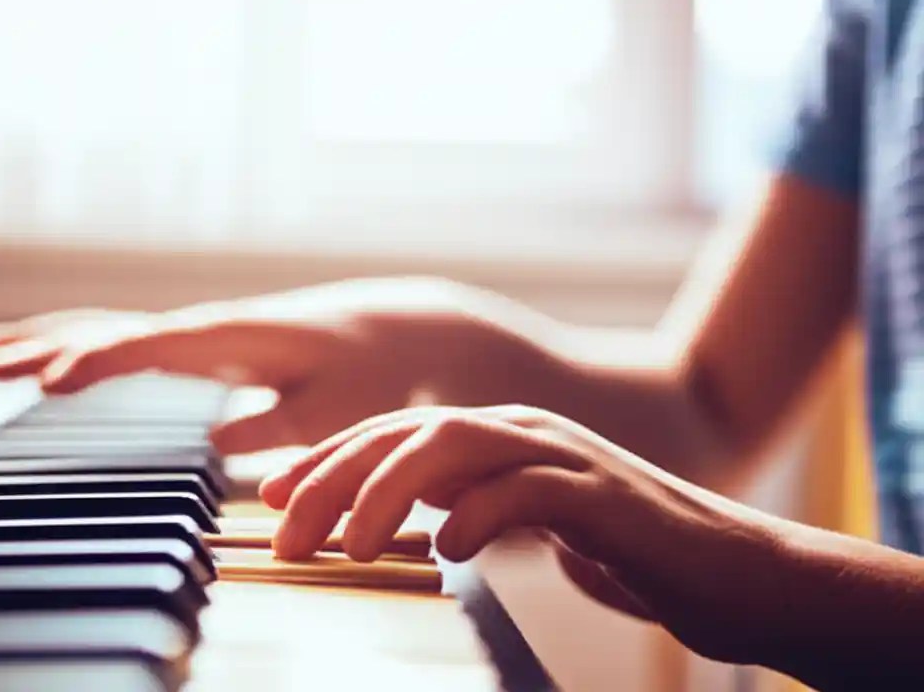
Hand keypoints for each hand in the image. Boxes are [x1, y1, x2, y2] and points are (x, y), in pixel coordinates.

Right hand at [0, 278, 571, 453]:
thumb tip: (213, 447)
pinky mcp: (198, 348)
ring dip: (38, 343)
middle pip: (104, 330)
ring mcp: (196, 333)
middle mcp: (203, 327)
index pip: (147, 345)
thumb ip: (274, 428)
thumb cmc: (374, 372)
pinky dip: (73, 352)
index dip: (95, 362)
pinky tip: (41, 369)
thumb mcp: (334, 409)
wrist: (403, 333)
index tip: (45, 383)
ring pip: (102, 331)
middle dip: (36, 346)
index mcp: (232, 336)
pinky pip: (121, 345)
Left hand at [261, 404, 799, 664]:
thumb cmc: (623, 552)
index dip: (324, 462)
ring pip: (451, 444)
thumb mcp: (525, 527)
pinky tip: (447, 550)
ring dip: (386, 490)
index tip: (269, 498)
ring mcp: (562, 455)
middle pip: (403, 431)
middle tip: (284, 533)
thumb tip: (398, 526)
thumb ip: (465, 510)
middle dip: (332, 478)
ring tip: (345, 544)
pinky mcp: (602, 494)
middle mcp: (519, 432)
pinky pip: (526, 489)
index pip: (390, 434)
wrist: (732, 570)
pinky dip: (478, 514)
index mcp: (494, 438)